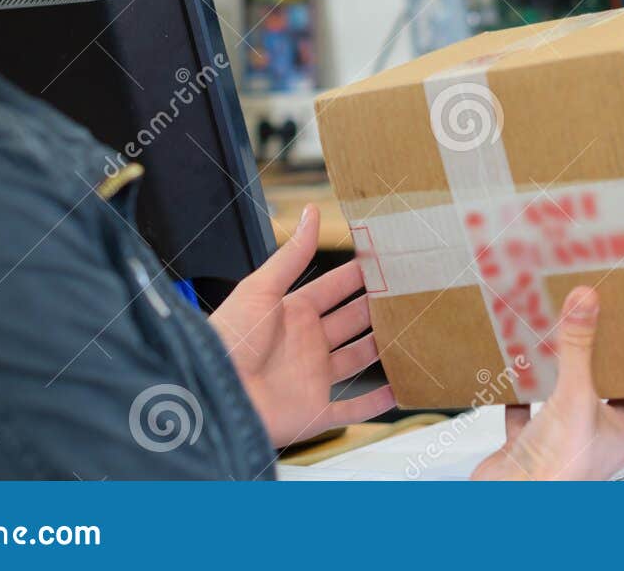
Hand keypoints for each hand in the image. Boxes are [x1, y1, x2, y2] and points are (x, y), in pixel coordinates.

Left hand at [208, 205, 393, 447]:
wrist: (211, 395)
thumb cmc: (228, 340)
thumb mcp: (260, 289)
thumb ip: (292, 255)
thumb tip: (310, 213)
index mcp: (293, 313)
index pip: (335, 288)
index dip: (359, 274)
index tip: (387, 259)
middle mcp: (306, 344)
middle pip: (352, 321)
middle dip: (378, 306)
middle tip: (410, 290)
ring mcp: (312, 377)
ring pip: (358, 359)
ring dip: (382, 347)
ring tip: (413, 331)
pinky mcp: (315, 411)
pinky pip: (353, 409)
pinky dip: (377, 402)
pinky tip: (399, 388)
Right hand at [472, 287, 623, 479]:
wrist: (509, 504)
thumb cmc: (557, 473)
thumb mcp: (574, 398)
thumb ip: (579, 349)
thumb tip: (587, 301)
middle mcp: (599, 435)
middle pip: (616, 392)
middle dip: (615, 360)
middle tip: (617, 323)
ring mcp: (565, 439)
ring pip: (571, 398)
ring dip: (568, 369)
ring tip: (570, 334)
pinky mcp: (532, 442)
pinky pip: (529, 411)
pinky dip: (524, 390)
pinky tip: (520, 367)